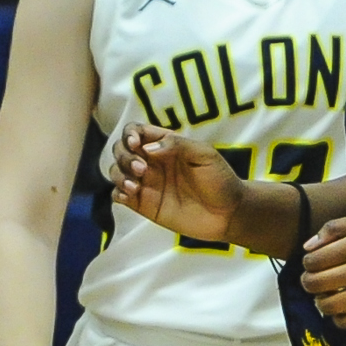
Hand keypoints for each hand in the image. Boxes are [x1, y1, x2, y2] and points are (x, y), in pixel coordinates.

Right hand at [110, 123, 245, 242]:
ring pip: (116, 172)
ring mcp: (145, 183)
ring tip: (134, 186)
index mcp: (164, 144)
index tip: (136, 144)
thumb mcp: (204, 154)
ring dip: (119, 175)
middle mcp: (151, 161)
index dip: (130, 134)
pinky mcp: (143, 204)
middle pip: (121, 150)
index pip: (136, 131)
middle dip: (124, 156)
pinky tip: (128, 196)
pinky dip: (117, 193)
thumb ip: (176, 145)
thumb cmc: (220, 179)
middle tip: (141, 169)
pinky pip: (119, 196)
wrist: (229, 213)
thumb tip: (146, 147)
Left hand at [301, 215, 345, 328]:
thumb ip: (338, 227)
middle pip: (315, 284)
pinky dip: (338, 318)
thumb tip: (308, 247)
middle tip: (316, 281)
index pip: (313, 260)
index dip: (307, 264)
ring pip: (327, 306)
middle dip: (309, 282)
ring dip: (321, 302)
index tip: (315, 264)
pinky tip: (344, 309)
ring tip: (329, 296)